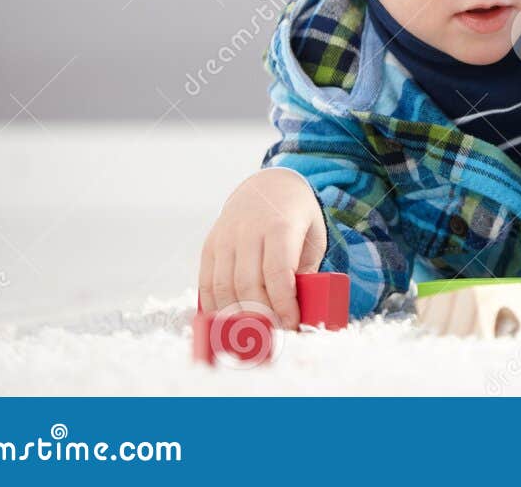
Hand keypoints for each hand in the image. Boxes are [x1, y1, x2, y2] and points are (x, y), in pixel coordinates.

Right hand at [198, 168, 326, 329]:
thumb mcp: (313, 236)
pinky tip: (229, 320)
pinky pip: (207, 282)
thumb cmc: (296, 217)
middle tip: (273, 333)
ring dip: (237, 315)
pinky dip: (215, 306)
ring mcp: (225, 237)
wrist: (268, 186)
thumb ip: (306, 268)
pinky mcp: (209, 246)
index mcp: (279, 225)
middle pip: (248, 284)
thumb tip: (301, 307)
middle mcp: (248, 230)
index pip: (277, 272)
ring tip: (252, 332)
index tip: (291, 324)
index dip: (282, 304)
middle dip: (260, 315)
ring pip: (224, 286)